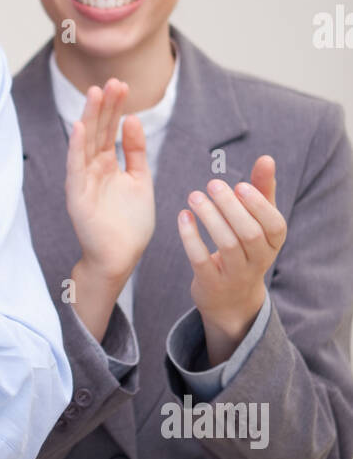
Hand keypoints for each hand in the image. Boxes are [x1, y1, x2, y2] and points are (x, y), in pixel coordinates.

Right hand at [66, 79, 155, 279]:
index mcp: (107, 165)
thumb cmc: (129, 225)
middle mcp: (92, 169)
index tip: (122, 85)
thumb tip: (133, 119)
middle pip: (97, 130)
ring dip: (89, 118)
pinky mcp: (77, 196)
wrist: (119, 259)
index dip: (115, 107)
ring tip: (95, 93)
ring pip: (85, 143)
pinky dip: (77, 147)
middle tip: (112, 82)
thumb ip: (135, 152)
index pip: (109, 129)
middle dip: (104, 106)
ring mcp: (83, 181)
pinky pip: (76, 168)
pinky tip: (80, 127)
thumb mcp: (139, 180)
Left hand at [177, 154, 286, 365]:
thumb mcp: (258, 223)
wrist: (231, 300)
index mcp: (273, 244)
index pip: (275, 225)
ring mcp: (235, 275)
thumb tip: (266, 158)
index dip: (259, 205)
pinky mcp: (211, 284)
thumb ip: (262, 191)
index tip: (240, 185)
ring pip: (227, 246)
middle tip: (213, 184)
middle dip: (231, 207)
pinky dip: (191, 237)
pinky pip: (201, 260)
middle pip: (250, 234)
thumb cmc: (246, 249)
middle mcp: (259, 261)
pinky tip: (183, 216)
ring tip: (194, 196)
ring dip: (209, 218)